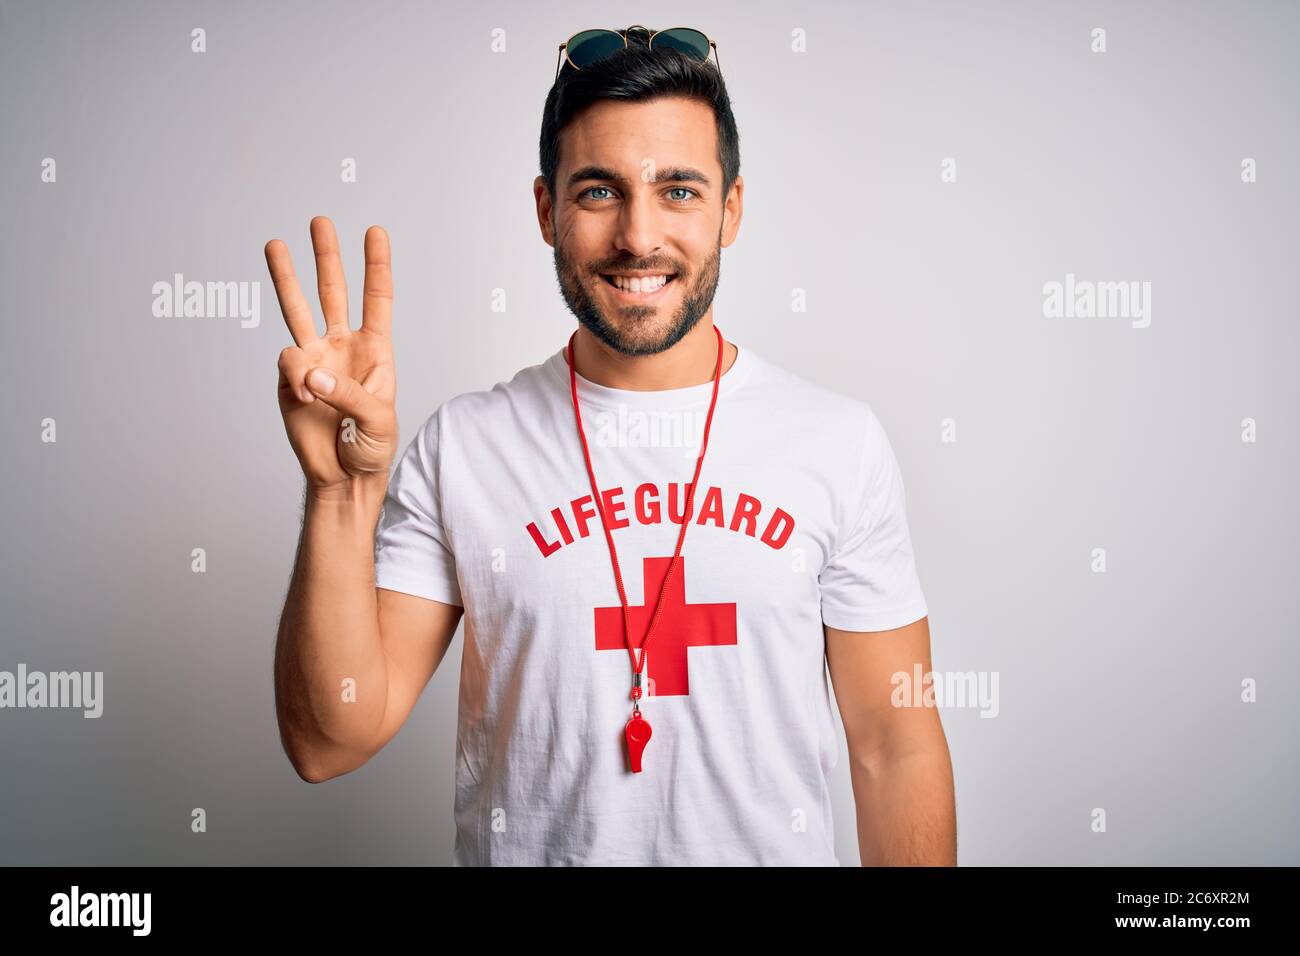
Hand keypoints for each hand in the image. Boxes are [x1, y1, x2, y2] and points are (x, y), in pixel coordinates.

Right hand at [266, 216, 397, 496]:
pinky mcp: (288, 380)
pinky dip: (296, 381)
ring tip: (274, 244)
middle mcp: (342, 347)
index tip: (375, 231)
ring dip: (287, 278)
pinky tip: (307, 402)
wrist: (344, 477)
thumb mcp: (377, 419)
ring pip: (298, 310)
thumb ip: (348, 393)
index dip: (376, 266)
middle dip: (327, 257)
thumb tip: (310, 371)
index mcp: (375, 350)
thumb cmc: (371, 447)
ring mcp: (313, 360)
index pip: (377, 299)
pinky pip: (287, 365)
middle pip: (333, 292)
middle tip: (320, 222)